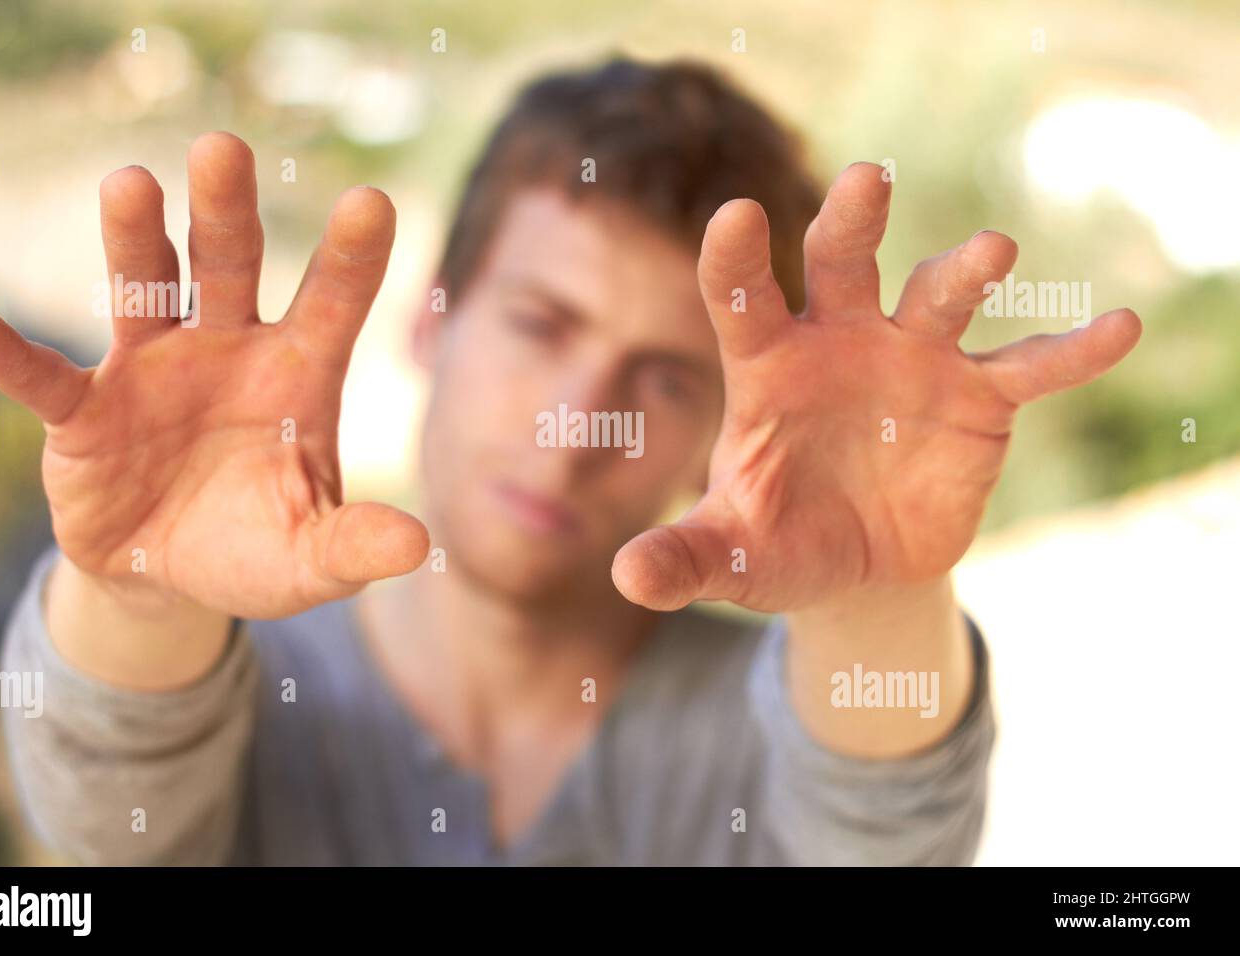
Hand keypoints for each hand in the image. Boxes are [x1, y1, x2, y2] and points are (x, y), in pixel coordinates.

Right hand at [0, 132, 427, 618]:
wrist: (171, 578)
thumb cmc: (256, 550)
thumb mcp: (311, 559)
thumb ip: (354, 544)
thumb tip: (417, 545)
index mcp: (296, 373)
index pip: (331, 304)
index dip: (350, 258)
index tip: (372, 202)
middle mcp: (226, 351)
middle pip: (229, 265)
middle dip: (225, 211)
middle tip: (223, 148)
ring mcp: (152, 372)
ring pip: (143, 290)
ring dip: (134, 241)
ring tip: (129, 185)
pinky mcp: (85, 415)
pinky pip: (47, 379)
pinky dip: (13, 356)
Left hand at [613, 162, 1140, 612]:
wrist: (858, 569)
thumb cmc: (778, 543)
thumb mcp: (733, 557)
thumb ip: (685, 559)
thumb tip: (628, 577)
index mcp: (768, 366)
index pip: (744, 300)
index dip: (737, 262)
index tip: (736, 216)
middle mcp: (841, 341)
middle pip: (843, 263)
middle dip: (853, 223)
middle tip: (867, 182)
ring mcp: (914, 359)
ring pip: (940, 297)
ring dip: (965, 273)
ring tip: (991, 253)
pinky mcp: (980, 398)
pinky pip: (1030, 370)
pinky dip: (1070, 352)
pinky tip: (1115, 330)